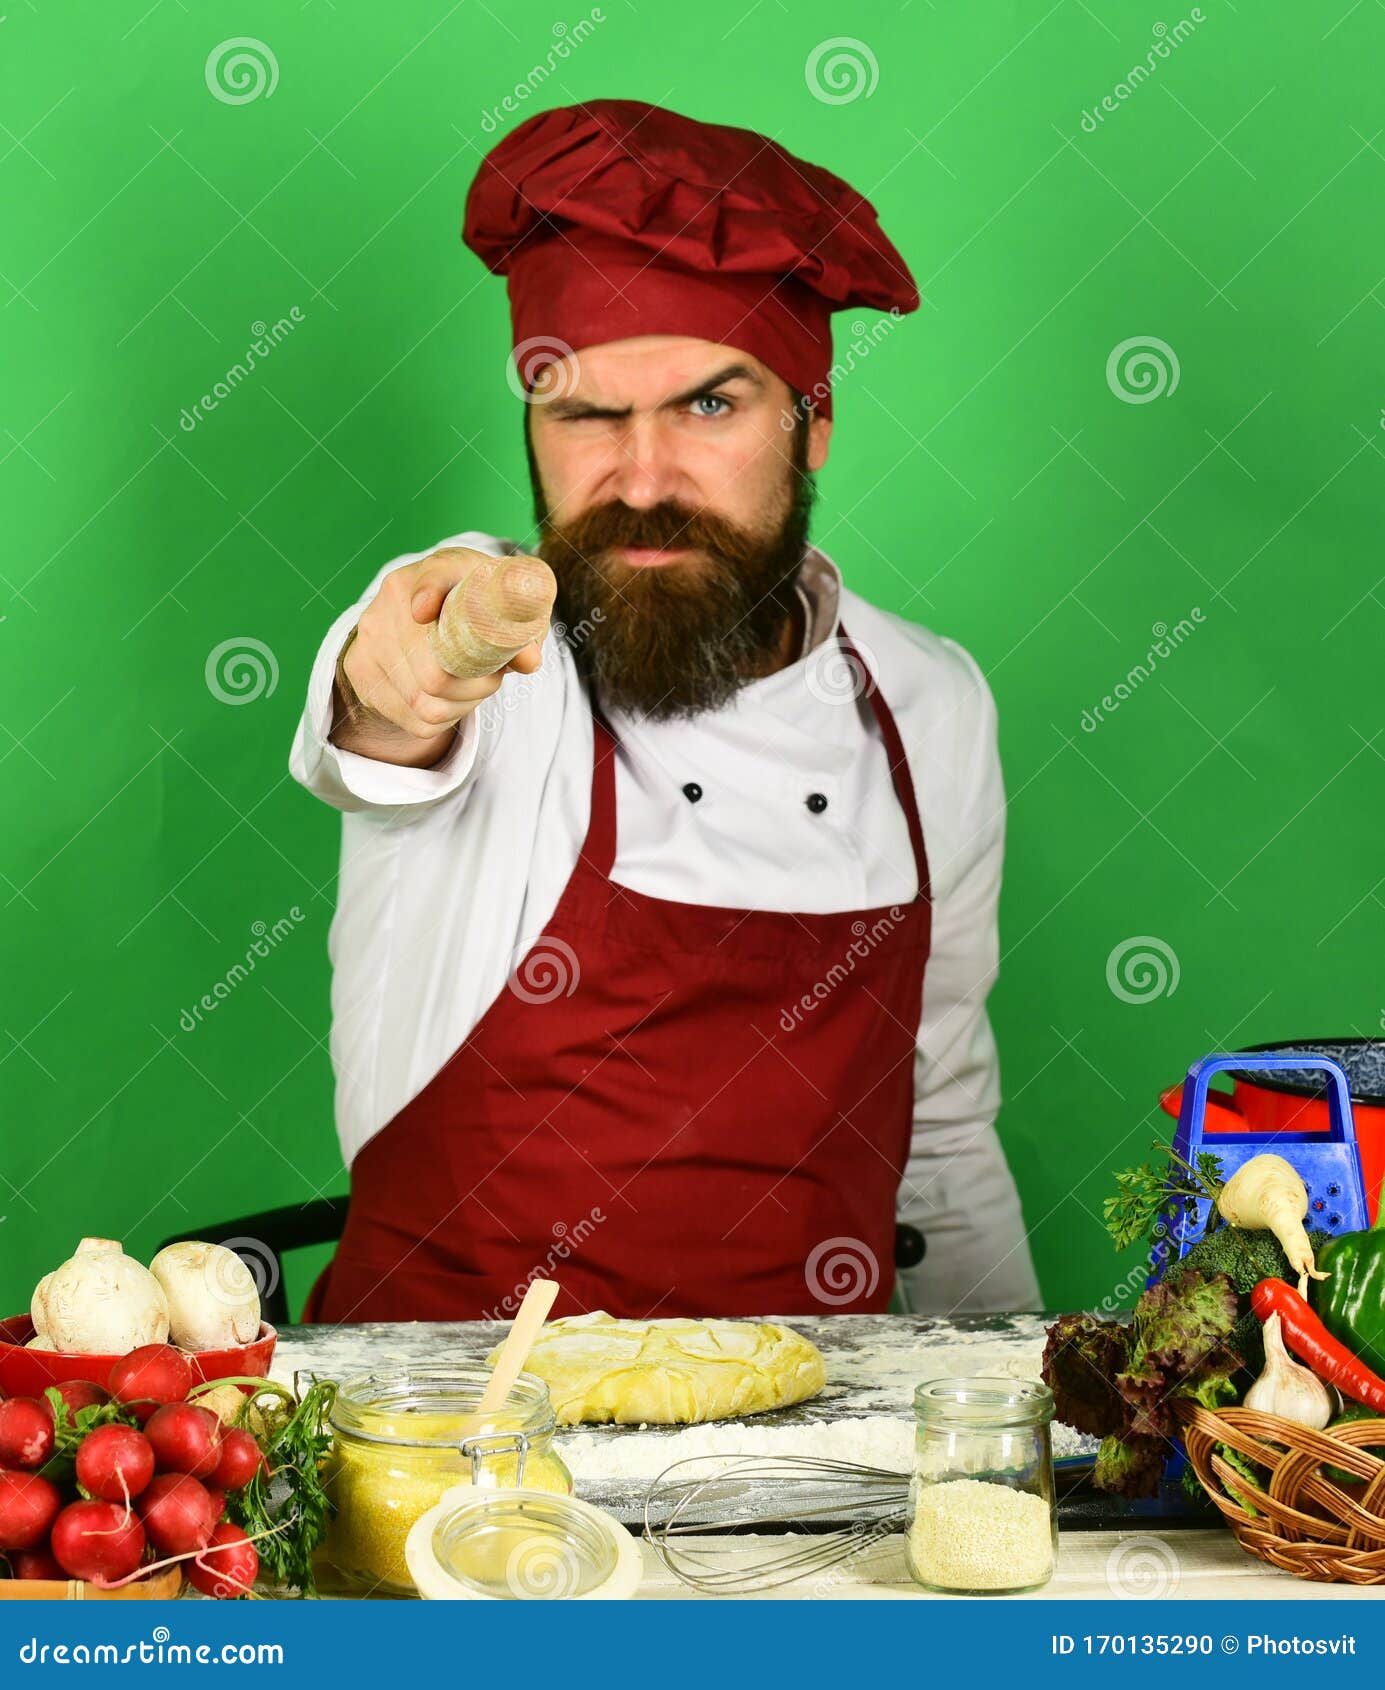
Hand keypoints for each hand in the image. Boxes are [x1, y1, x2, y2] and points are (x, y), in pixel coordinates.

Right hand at [331, 547, 543, 765]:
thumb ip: (524, 631)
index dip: (428, 594)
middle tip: (492, 677)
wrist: (424, 619)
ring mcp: (370, 638)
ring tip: (474, 685)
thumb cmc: (477, 610)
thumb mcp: (506, 612)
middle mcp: (391, 601)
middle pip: (434, 671)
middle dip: (476, 686)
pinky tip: (449, 696)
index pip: (432, 578)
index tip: (424, 611)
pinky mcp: (361, 671)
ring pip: (426, 702)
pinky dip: (444, 717)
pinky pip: (415, 718)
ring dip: (463, 705)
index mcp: (435, 571)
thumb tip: (529, 662)